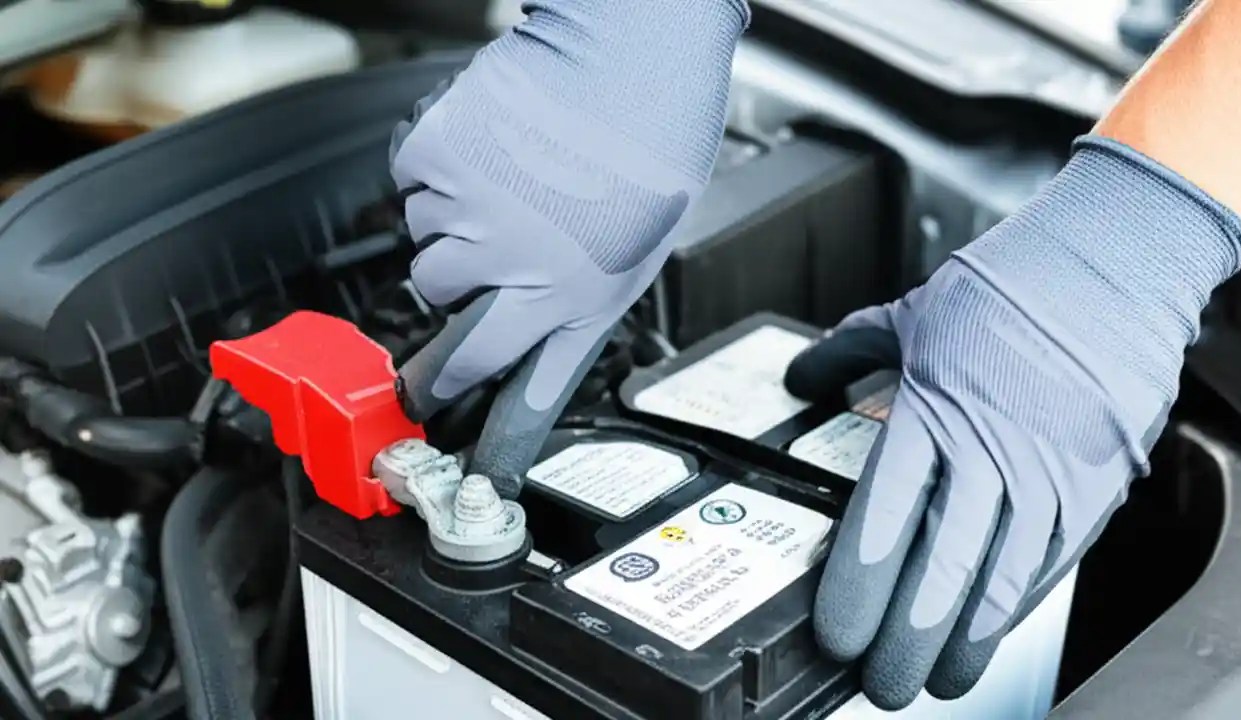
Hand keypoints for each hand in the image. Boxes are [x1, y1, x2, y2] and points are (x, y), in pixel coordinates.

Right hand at [390, 1, 748, 494]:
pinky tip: (487, 149)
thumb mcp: (635, 244)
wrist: (628, 53)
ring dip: (453, 233)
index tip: (461, 468)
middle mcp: (520, 273)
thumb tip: (534, 324)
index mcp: (579, 296)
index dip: (487, 434)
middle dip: (439, 345)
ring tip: (505, 189)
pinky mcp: (437, 168)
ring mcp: (471, 222)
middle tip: (434, 348)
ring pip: (427, 257)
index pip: (524, 386)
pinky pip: (412, 188)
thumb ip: (578, 294)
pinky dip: (438, 172)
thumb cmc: (650, 136)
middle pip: (451, 337)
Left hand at [786, 137, 1240, 708]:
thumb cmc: (1011, 286)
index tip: (837, 631)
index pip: (885, 516)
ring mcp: (1049, 467)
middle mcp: (990, 445)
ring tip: (939, 681)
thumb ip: (850, 354)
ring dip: (965, 638)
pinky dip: (1019, 601)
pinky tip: (992, 631)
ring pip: (1000, 575)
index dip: (858, 585)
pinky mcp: (1095, 480)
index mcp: (932, 408)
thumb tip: (802, 378)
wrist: (1113, 265)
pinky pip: (1053, 557)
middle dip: (906, 638)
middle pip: (940, 564)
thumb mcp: (912, 313)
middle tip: (880, 682)